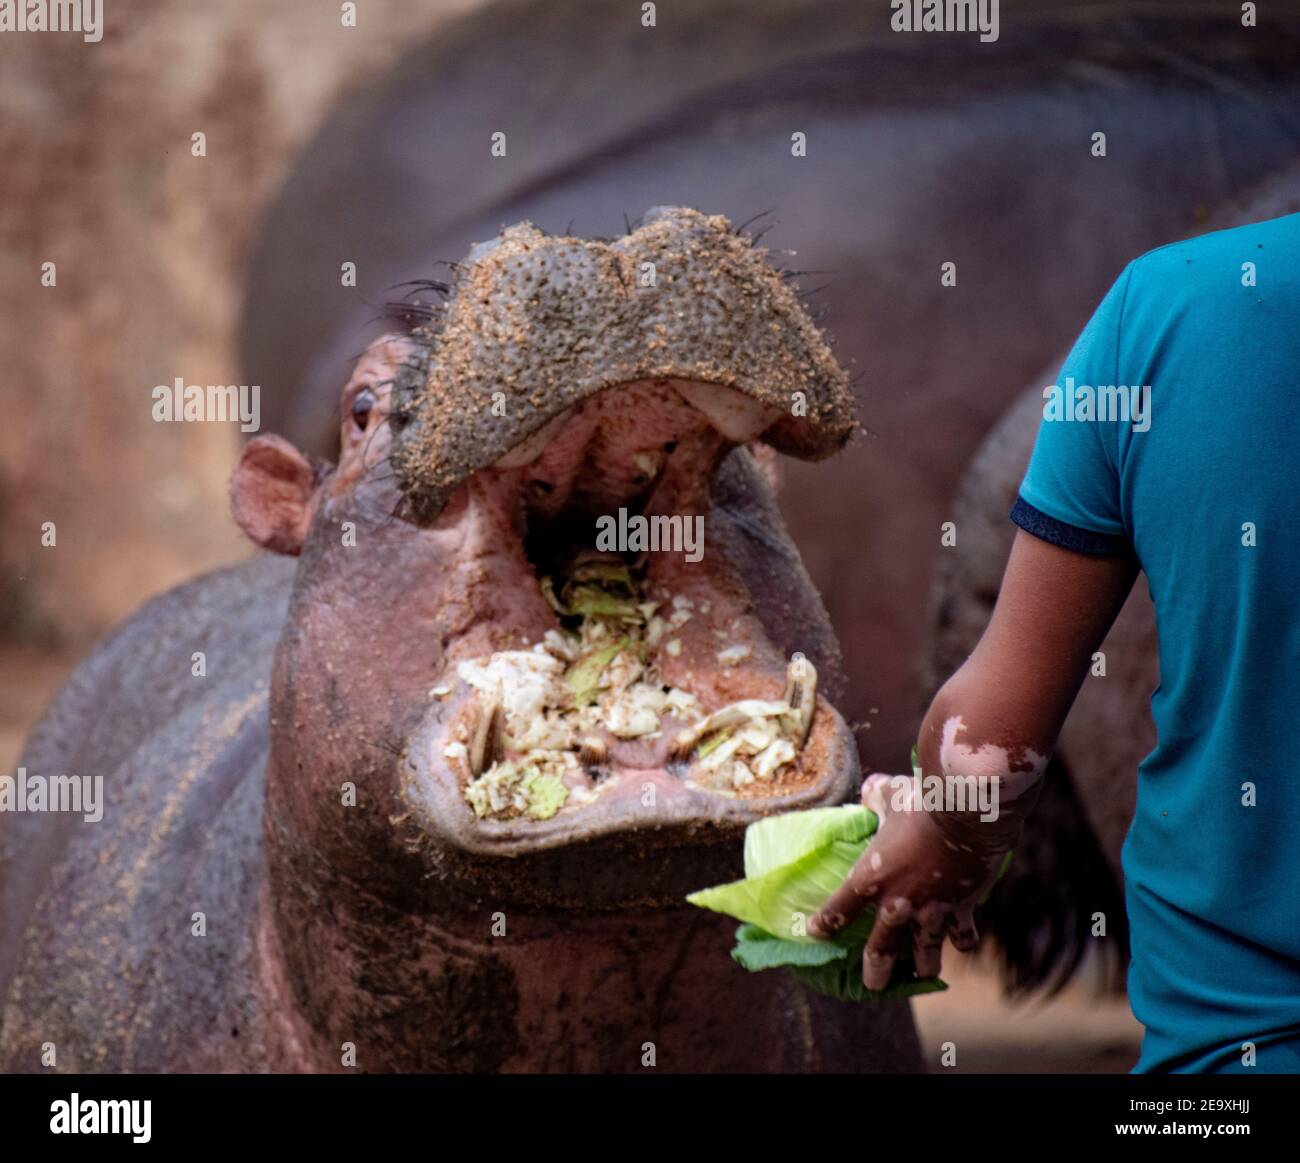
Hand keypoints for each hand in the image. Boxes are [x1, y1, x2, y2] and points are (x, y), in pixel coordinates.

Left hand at [807, 773, 1008, 989]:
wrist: (967, 813)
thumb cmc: (921, 802)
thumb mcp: (889, 795)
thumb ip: (875, 797)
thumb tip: (868, 792)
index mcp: (871, 878)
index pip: (838, 910)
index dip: (824, 924)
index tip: (816, 931)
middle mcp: (898, 904)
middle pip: (880, 951)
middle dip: (875, 972)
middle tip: (872, 984)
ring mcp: (932, 911)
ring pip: (925, 955)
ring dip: (922, 967)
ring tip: (921, 974)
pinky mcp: (962, 910)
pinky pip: (963, 936)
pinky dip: (963, 940)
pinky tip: (962, 941)